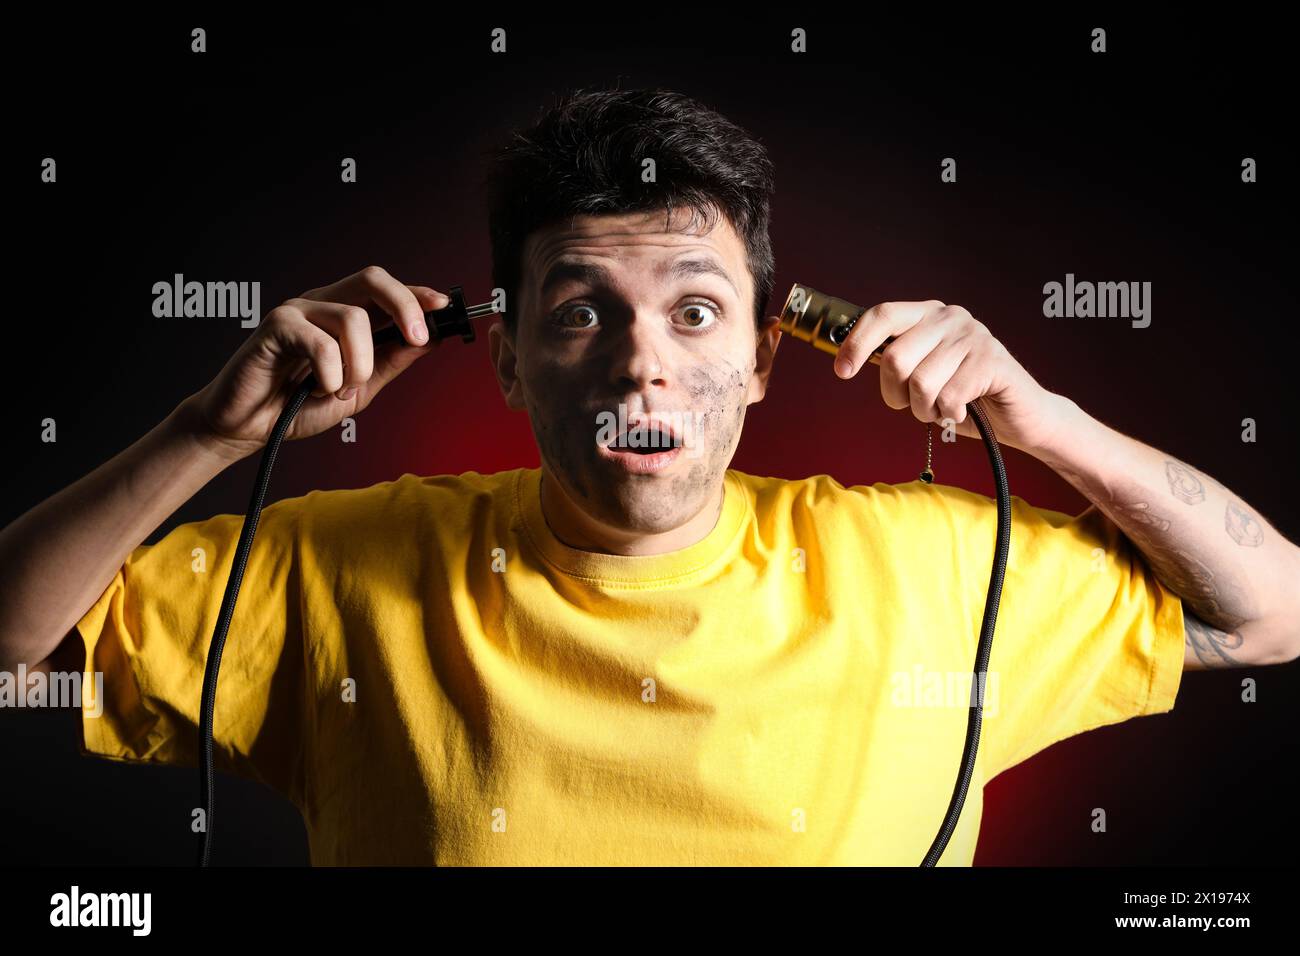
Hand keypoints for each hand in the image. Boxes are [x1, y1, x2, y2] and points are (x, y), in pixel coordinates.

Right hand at [184, 266, 447, 461]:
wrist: (248, 429)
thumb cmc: (297, 405)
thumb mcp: (359, 388)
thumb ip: (390, 362)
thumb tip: (430, 340)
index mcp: (344, 314)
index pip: (386, 290)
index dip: (418, 294)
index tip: (446, 307)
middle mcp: (322, 303)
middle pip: (373, 279)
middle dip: (404, 305)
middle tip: (416, 338)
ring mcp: (298, 311)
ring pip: (353, 318)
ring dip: (359, 365)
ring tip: (341, 390)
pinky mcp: (276, 325)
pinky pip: (322, 343)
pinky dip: (330, 374)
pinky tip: (318, 388)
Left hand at [824, 299, 1069, 453]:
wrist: (1019, 416)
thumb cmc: (962, 398)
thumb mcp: (921, 375)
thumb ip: (895, 363)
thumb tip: (849, 359)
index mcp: (927, 316)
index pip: (882, 315)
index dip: (856, 343)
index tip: (842, 371)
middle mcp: (949, 318)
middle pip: (895, 358)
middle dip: (896, 394)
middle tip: (915, 405)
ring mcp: (973, 336)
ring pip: (920, 383)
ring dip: (925, 410)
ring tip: (942, 408)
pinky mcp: (991, 360)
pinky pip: (948, 396)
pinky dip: (949, 414)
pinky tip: (962, 410)